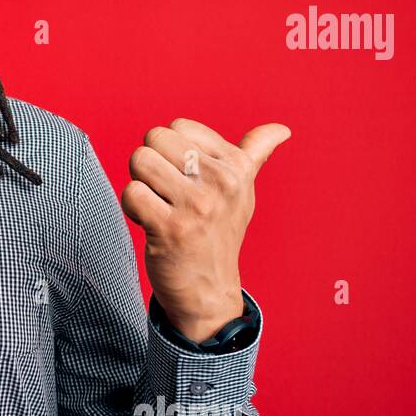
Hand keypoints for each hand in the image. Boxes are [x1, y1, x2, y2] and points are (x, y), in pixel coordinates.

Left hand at [121, 118, 289, 342]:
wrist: (209, 290)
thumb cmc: (220, 231)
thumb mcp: (243, 190)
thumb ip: (255, 153)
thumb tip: (282, 129)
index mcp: (236, 167)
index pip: (179, 126)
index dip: (170, 150)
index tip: (184, 179)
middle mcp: (221, 183)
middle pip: (155, 138)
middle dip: (150, 164)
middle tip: (166, 194)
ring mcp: (198, 206)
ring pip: (140, 161)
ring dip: (140, 185)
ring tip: (158, 207)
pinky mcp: (171, 229)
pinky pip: (132, 192)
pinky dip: (132, 207)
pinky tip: (149, 223)